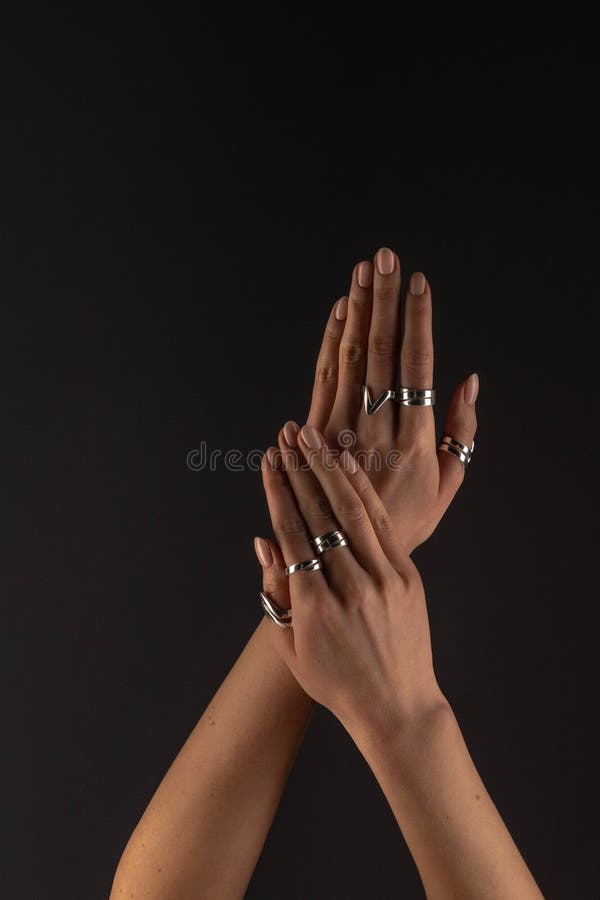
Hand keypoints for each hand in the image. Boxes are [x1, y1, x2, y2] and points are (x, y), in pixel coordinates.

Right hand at [258, 425, 446, 736]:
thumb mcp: (291, 648)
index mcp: (315, 609)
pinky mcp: (407, 576)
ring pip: (353, 511)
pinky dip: (364, 492)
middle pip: (320, 514)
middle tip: (286, 434)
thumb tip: (264, 542)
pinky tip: (350, 464)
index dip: (278, 493)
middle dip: (300, 469)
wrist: (396, 705)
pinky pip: (382, 525)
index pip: (292, 535)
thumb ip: (275, 594)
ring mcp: (383, 580)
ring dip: (330, 469)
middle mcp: (350, 588)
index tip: (268, 462)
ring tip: (313, 436)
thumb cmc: (336, 681)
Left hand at [301, 249, 477, 553]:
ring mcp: (341, 429)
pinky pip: (322, 377)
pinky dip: (330, 341)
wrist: (346, 555)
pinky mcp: (315, 433)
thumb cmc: (405, 521)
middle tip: (386, 256)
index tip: (418, 284)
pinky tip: (337, 311)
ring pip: (349, 357)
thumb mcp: (447, 486)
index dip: (416, 321)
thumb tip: (467, 381)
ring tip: (363, 271)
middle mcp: (376, 429)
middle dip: (382, 300)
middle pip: (379, 351)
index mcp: (415, 440)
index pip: (416, 367)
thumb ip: (461, 432)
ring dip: (356, 310)